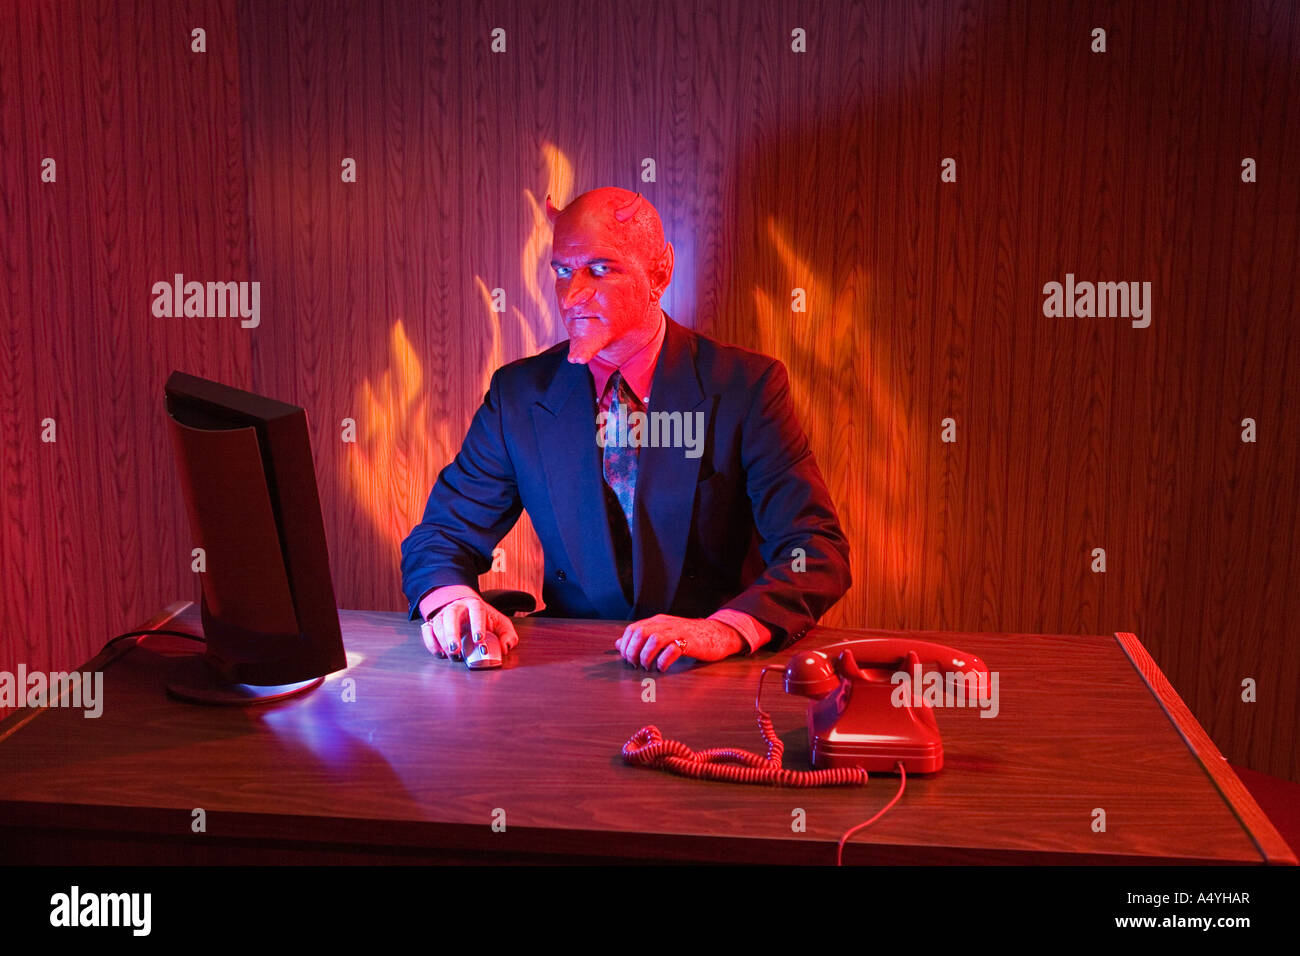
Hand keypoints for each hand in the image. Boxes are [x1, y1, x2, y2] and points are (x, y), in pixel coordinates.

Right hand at [422, 596, 519, 659]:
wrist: (466, 608)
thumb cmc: (484, 619)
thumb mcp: (500, 624)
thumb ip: (508, 635)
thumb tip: (504, 648)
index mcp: (474, 604)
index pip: (476, 611)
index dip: (477, 625)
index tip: (479, 640)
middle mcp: (456, 607)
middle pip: (450, 616)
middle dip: (452, 634)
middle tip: (456, 650)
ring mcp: (443, 614)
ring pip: (437, 624)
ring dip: (442, 641)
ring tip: (452, 655)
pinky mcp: (434, 624)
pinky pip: (427, 632)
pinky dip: (431, 644)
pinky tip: (440, 654)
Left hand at [615, 615, 744, 670]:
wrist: (717, 634)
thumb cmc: (687, 637)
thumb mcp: (662, 634)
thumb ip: (641, 639)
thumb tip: (618, 644)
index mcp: (657, 621)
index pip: (633, 629)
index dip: (626, 645)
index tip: (627, 660)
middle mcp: (666, 624)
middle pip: (640, 633)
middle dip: (633, 651)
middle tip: (635, 665)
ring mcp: (678, 631)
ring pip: (654, 639)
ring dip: (646, 656)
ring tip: (647, 667)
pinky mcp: (690, 642)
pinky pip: (672, 650)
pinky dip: (663, 661)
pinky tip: (662, 669)